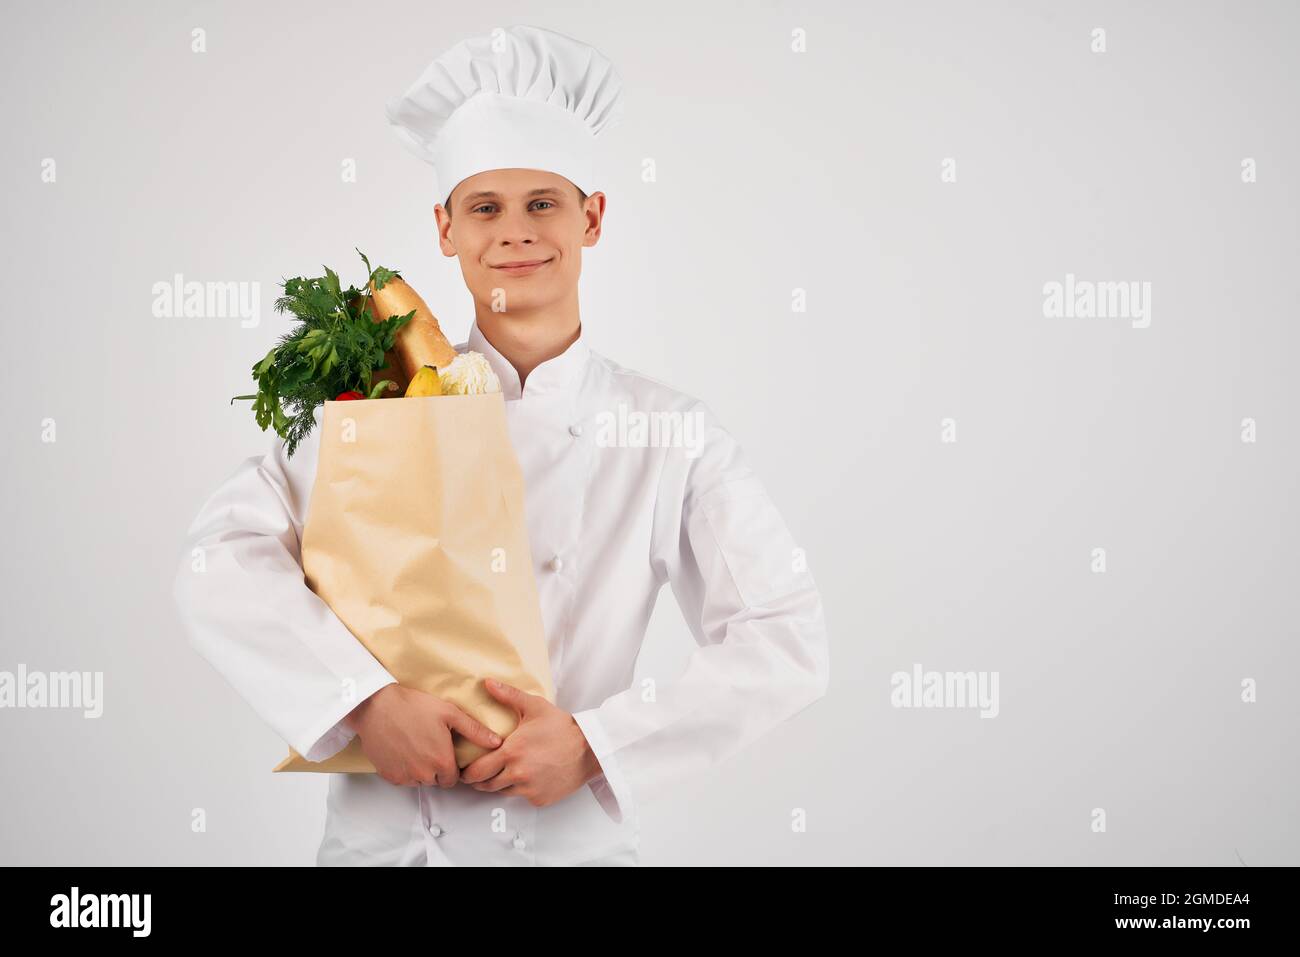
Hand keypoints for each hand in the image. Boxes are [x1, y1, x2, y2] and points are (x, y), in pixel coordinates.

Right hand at [344, 684, 502, 787]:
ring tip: (416, 745)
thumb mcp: (449, 713)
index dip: (451, 766)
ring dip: (420, 770)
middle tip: (430, 745)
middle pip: (436, 781)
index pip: (453, 779)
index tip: (445, 752)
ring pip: (418, 781)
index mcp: (441, 761)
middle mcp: (423, 774)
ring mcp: (404, 776)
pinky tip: (402, 749)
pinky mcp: (388, 775)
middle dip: (436, 768)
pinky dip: (403, 769)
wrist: (377, 706)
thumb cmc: (414, 707)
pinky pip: (402, 778)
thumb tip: (497, 742)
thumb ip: (475, 730)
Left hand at [460, 678, 601, 806]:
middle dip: (479, 780)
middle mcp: (518, 774)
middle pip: (486, 785)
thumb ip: (508, 695)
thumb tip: (487, 683)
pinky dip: (522, 789)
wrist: (591, 748)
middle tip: (479, 772)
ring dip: (500, 784)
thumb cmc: (563, 728)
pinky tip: (528, 776)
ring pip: (503, 792)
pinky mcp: (540, 799)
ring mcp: (529, 789)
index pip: (477, 771)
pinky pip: (523, 797)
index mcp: (511, 752)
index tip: (466, 768)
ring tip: (503, 772)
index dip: (468, 772)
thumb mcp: (535, 707)